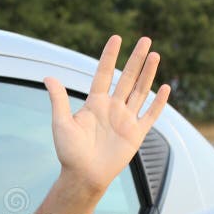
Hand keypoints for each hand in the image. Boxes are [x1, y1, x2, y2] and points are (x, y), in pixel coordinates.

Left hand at [44, 35, 170, 193]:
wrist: (84, 176)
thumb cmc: (69, 152)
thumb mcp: (61, 123)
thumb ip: (59, 100)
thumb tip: (48, 77)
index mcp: (95, 103)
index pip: (104, 74)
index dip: (109, 56)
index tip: (116, 38)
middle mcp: (112, 108)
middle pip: (127, 78)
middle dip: (136, 59)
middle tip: (145, 39)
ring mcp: (125, 120)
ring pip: (140, 91)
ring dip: (148, 74)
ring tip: (155, 55)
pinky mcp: (136, 134)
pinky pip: (150, 115)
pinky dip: (158, 102)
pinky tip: (165, 87)